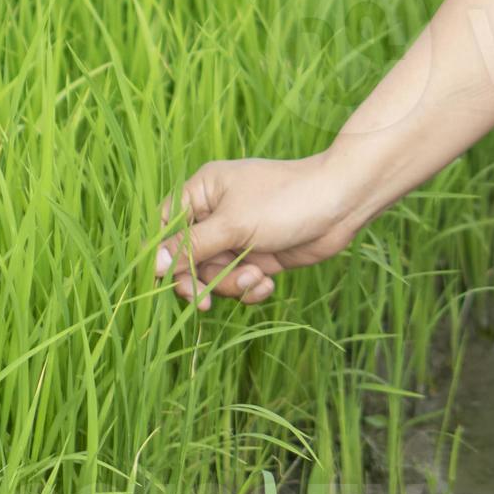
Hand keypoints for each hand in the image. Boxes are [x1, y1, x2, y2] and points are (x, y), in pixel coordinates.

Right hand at [153, 152, 371, 309]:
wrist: (340, 204)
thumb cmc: (284, 201)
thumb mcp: (233, 224)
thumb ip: (191, 247)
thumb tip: (153, 266)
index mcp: (202, 192)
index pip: (166, 228)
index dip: (165, 258)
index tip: (172, 282)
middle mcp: (216, 214)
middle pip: (188, 259)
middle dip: (201, 280)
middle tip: (204, 302)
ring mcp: (238, 236)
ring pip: (214, 275)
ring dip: (231, 284)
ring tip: (255, 278)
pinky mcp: (259, 255)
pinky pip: (239, 282)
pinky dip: (250, 288)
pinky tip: (267, 284)